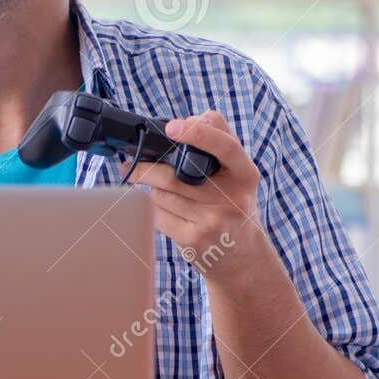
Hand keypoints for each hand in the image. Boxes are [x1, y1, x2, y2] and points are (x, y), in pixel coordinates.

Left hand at [125, 110, 270, 279]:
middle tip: (132, 162)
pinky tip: (162, 208)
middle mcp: (232, 198)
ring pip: (162, 194)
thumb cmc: (234, 205)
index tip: (172, 127)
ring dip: (152, 189)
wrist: (243, 258)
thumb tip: (185, 121)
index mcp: (245, 174)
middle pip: (176, 174)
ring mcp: (212, 221)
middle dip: (148, 167)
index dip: (197, 133)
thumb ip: (218, 142)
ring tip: (154, 187)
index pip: (225, 146)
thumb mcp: (238, 174)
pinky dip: (154, 208)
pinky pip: (158, 215)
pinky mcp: (193, 240)